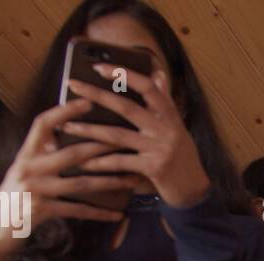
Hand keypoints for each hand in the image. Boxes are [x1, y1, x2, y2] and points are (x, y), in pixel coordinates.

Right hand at [0, 98, 134, 260]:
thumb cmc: (13, 198)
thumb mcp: (23, 172)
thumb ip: (43, 157)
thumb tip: (71, 141)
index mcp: (25, 154)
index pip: (43, 124)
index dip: (65, 111)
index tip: (88, 102)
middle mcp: (29, 168)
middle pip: (72, 153)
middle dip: (103, 148)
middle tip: (129, 143)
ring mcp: (36, 190)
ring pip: (81, 183)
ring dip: (110, 181)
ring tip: (132, 179)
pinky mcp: (42, 211)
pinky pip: (77, 210)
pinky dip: (99, 213)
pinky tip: (118, 214)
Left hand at [63, 65, 210, 207]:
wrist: (195, 190)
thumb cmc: (183, 157)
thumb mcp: (177, 126)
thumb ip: (165, 101)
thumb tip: (157, 73)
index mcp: (169, 116)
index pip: (148, 87)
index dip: (124, 75)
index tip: (100, 67)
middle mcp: (165, 129)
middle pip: (126, 107)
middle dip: (97, 95)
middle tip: (73, 86)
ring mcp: (160, 149)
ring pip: (118, 136)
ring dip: (89, 130)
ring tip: (67, 127)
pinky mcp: (154, 169)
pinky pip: (121, 163)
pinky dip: (101, 163)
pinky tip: (84, 163)